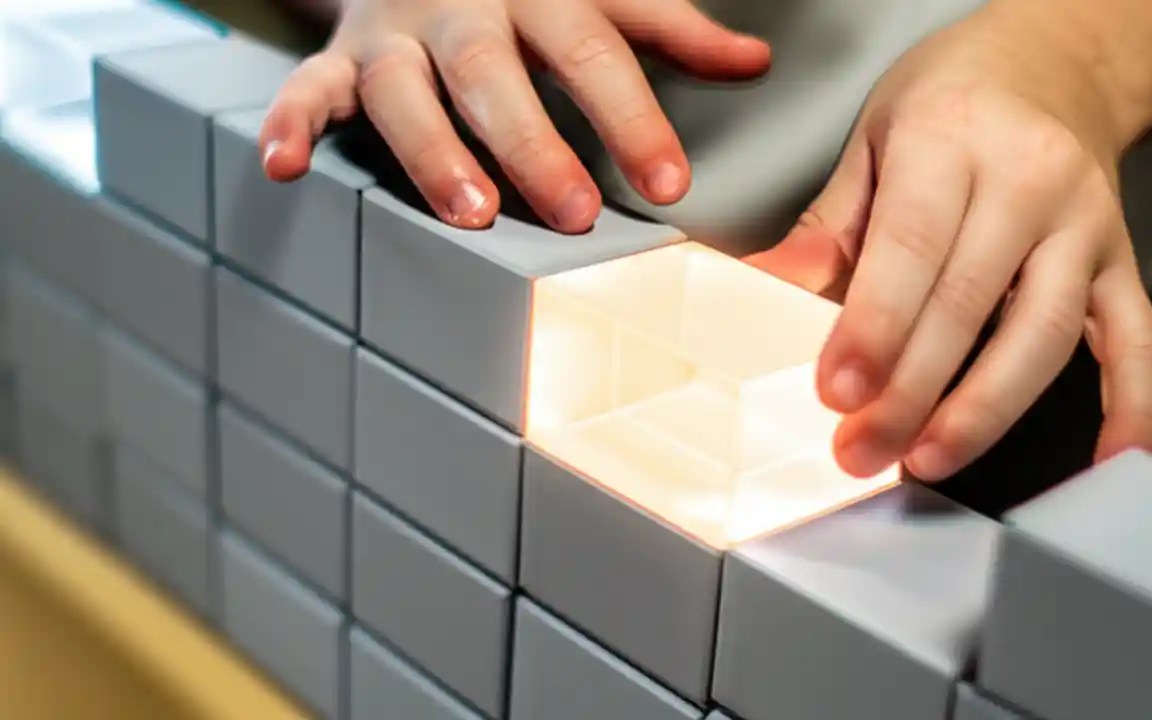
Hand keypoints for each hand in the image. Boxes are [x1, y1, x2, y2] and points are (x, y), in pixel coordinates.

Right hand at [258, 0, 769, 231]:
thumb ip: (669, 29)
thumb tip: (753, 62)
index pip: (594, 53)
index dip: (632, 119)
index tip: (669, 185)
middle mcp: (466, 11)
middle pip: (497, 75)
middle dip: (535, 143)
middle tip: (574, 212)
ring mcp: (397, 34)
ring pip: (407, 89)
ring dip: (434, 151)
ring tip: (472, 213)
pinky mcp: (341, 56)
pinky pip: (308, 85)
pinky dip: (291, 122)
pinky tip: (284, 167)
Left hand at [751, 4, 1151, 480]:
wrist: (1055, 62)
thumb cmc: (951, 102)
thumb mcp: (873, 142)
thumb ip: (826, 228)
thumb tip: (763, 287)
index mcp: (952, 141)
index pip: (911, 249)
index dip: (874, 329)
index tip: (837, 394)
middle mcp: (1031, 180)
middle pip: (970, 305)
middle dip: (911, 392)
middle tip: (860, 450)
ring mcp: (1088, 225)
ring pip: (1046, 334)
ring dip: (985, 411)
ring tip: (928, 459)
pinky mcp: (1123, 262)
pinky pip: (1139, 342)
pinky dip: (1132, 408)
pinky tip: (1109, 462)